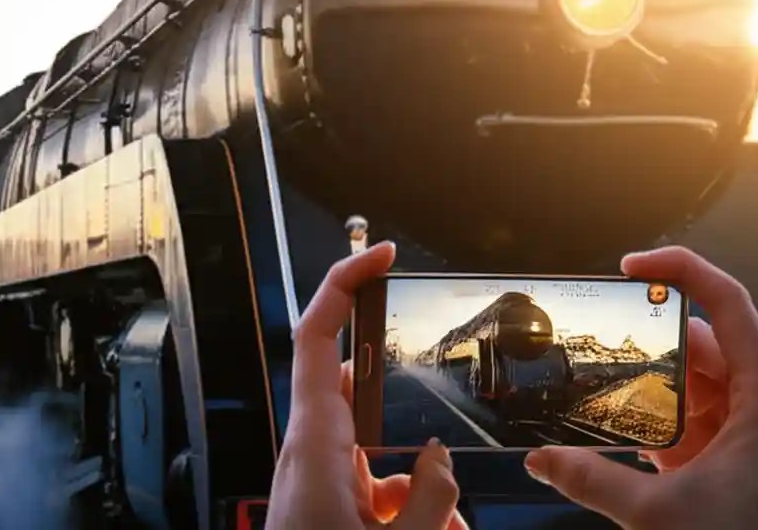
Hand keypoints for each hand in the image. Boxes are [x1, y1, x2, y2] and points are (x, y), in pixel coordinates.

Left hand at [266, 242, 467, 528]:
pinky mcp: (336, 514)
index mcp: (314, 443)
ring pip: (389, 460)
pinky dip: (417, 515)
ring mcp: (325, 486)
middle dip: (416, 412)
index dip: (343, 285)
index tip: (380, 254)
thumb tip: (440, 464)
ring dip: (427, 493)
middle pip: (367, 399)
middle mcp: (315, 455)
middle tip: (443, 409)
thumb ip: (430, 499)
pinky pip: (386, 498)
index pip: (315, 337)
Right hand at [523, 246, 757, 529]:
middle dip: (650, 345)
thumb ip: (593, 480)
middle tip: (601, 341)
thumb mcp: (661, 516)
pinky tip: (629, 433)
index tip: (633, 265)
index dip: (680, 270)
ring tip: (607, 390)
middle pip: (704, 345)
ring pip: (700, 385)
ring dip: (653, 388)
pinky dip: (665, 421)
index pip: (728, 303)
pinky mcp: (750, 461)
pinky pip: (703, 421)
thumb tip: (544, 459)